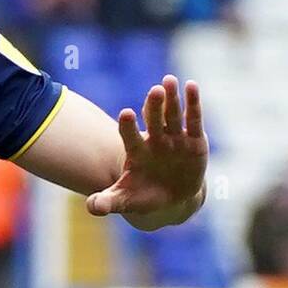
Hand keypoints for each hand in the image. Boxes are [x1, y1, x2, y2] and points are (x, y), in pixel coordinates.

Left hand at [86, 76, 207, 228]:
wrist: (171, 200)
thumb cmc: (143, 196)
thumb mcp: (126, 201)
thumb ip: (108, 202)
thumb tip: (92, 207)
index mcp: (136, 151)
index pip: (129, 135)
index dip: (128, 126)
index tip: (126, 113)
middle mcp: (154, 140)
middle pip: (153, 119)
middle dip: (154, 105)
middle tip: (155, 90)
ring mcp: (175, 139)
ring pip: (172, 115)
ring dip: (172, 98)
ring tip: (170, 80)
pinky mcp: (195, 141)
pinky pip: (194, 120)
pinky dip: (193, 103)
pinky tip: (191, 86)